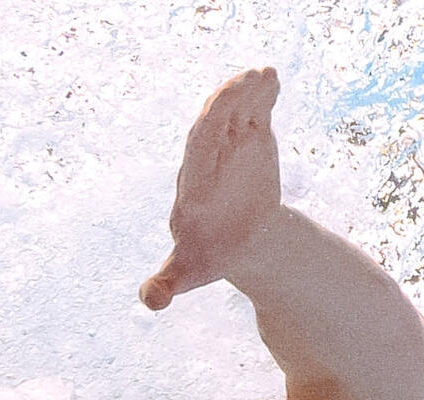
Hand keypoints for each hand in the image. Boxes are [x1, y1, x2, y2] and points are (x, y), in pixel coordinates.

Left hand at [140, 66, 284, 311]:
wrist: (236, 243)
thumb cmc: (209, 257)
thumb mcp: (186, 275)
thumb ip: (164, 284)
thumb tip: (149, 301)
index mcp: (191, 186)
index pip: (196, 153)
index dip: (208, 131)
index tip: (218, 111)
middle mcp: (206, 159)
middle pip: (214, 124)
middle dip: (228, 102)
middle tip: (249, 80)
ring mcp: (227, 145)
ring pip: (234, 112)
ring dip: (248, 91)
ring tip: (266, 74)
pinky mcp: (248, 139)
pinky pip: (253, 113)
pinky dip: (263, 96)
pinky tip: (274, 78)